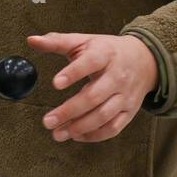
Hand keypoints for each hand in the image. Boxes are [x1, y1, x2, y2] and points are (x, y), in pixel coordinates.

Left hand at [27, 33, 157, 142]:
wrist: (145, 60)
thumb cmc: (106, 51)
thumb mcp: (84, 41)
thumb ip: (57, 42)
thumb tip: (31, 40)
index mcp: (105, 54)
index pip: (90, 62)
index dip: (73, 73)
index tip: (55, 83)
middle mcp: (117, 76)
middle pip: (94, 96)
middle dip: (70, 110)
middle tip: (48, 121)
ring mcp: (125, 95)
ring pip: (104, 115)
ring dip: (79, 127)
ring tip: (57, 134)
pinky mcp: (130, 111)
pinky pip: (113, 127)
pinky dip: (94, 135)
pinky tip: (75, 136)